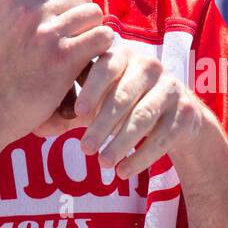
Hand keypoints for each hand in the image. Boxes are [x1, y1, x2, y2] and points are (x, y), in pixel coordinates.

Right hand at [0, 0, 115, 140]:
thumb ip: (22, 11)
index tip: (67, 18)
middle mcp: (31, 9)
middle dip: (84, 19)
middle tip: (78, 41)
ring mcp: (48, 31)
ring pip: (95, 15)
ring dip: (95, 33)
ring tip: (85, 53)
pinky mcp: (64, 56)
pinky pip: (103, 37)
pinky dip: (104, 49)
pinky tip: (92, 62)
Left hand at [70, 44, 207, 178]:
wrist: (176, 111)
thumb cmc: (125, 101)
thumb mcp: (101, 97)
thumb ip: (74, 107)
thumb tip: (42, 126)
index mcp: (124, 55)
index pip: (106, 68)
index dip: (92, 89)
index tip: (78, 113)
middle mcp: (150, 66)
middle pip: (124, 96)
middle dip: (102, 124)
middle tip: (85, 148)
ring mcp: (171, 88)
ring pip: (143, 118)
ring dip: (121, 143)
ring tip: (103, 163)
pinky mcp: (186, 112)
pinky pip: (162, 138)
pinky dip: (141, 157)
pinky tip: (123, 172)